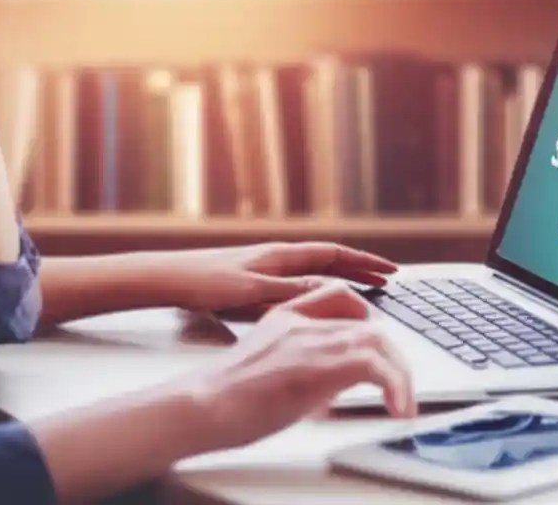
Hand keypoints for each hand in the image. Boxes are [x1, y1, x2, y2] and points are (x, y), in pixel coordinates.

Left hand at [171, 242, 397, 319]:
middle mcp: (275, 257)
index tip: (390, 271)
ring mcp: (264, 268)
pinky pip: (296, 284)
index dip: (364, 262)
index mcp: (279, 255)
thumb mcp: (251, 291)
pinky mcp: (251, 282)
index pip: (333, 254)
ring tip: (363, 290)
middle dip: (359, 270)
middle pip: (327, 261)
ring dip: (340, 280)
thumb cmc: (204, 282)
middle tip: (387, 280)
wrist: (167, 279)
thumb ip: (289, 291)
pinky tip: (318, 303)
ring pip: (313, 273)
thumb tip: (327, 291)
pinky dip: (317, 291)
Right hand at [188, 285, 416, 450]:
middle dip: (390, 351)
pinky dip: (395, 385)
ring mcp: (310, 339)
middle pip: (364, 320)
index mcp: (283, 317)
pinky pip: (375, 365)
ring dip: (397, 372)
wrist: (204, 403)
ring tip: (402, 400)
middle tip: (399, 380)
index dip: (362, 311)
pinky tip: (395, 404)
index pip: (335, 294)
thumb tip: (325, 390)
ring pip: (377, 340)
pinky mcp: (320, 363)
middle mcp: (300, 321)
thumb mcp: (266, 369)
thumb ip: (297, 367)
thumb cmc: (224, 397)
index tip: (375, 332)